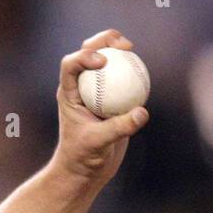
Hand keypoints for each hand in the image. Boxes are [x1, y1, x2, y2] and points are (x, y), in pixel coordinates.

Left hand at [52, 29, 147, 186]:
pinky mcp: (112, 97)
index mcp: (69, 95)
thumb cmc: (82, 159)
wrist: (85, 171)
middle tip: (123, 46)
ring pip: (106, 60)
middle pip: (88, 52)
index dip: (85, 56)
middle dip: (103, 40)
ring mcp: (96, 90)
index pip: (70, 65)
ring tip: (130, 49)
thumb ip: (119, 128)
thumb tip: (142, 112)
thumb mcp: (98, 144)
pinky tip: (143, 71)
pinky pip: (123, 76)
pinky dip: (132, 69)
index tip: (103, 62)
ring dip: (117, 48)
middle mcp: (81, 88)